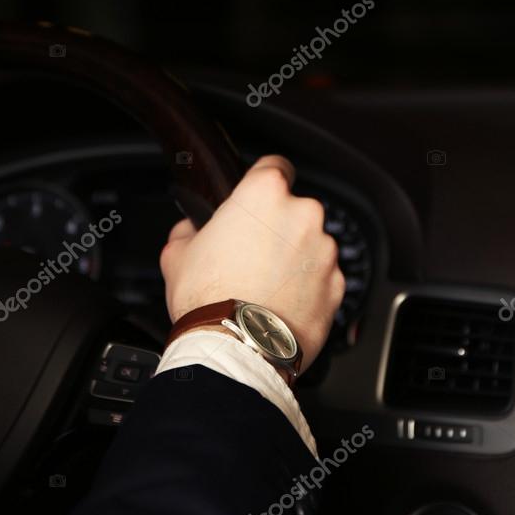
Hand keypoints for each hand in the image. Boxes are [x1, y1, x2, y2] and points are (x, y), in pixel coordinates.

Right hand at [159, 155, 345, 371]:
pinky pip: (322, 278)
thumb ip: (189, 230)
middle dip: (277, 228)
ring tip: (265, 286)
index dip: (263, 180)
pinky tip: (281, 304)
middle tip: (251, 255)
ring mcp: (324, 251)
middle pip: (294, 210)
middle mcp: (302, 214)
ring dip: (294, 259)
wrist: (236, 349)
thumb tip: (191, 229)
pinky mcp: (336, 285)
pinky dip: (307, 288)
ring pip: (310, 246)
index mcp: (265, 193)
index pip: (274, 165)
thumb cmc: (209, 298)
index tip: (257, 197)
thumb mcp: (177, 254)